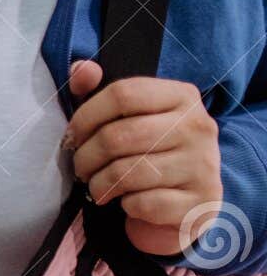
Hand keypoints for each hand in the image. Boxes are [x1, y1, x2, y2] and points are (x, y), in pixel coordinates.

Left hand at [64, 60, 222, 255]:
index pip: (122, 93)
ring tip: (98, 186)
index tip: (74, 136)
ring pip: (127, 173)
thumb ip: (100, 93)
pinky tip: (128, 203)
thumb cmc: (149, 155)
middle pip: (118, 136)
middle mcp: (198, 126)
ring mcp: (202, 164)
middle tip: (81, 168)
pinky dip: (126, 206)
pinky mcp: (199, 200)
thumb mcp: (127, 120)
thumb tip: (80, 69)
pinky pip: (143, 203)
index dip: (85, 116)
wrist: (184, 204)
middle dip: (86, 157)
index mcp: (182, 96)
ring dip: (99, 185)